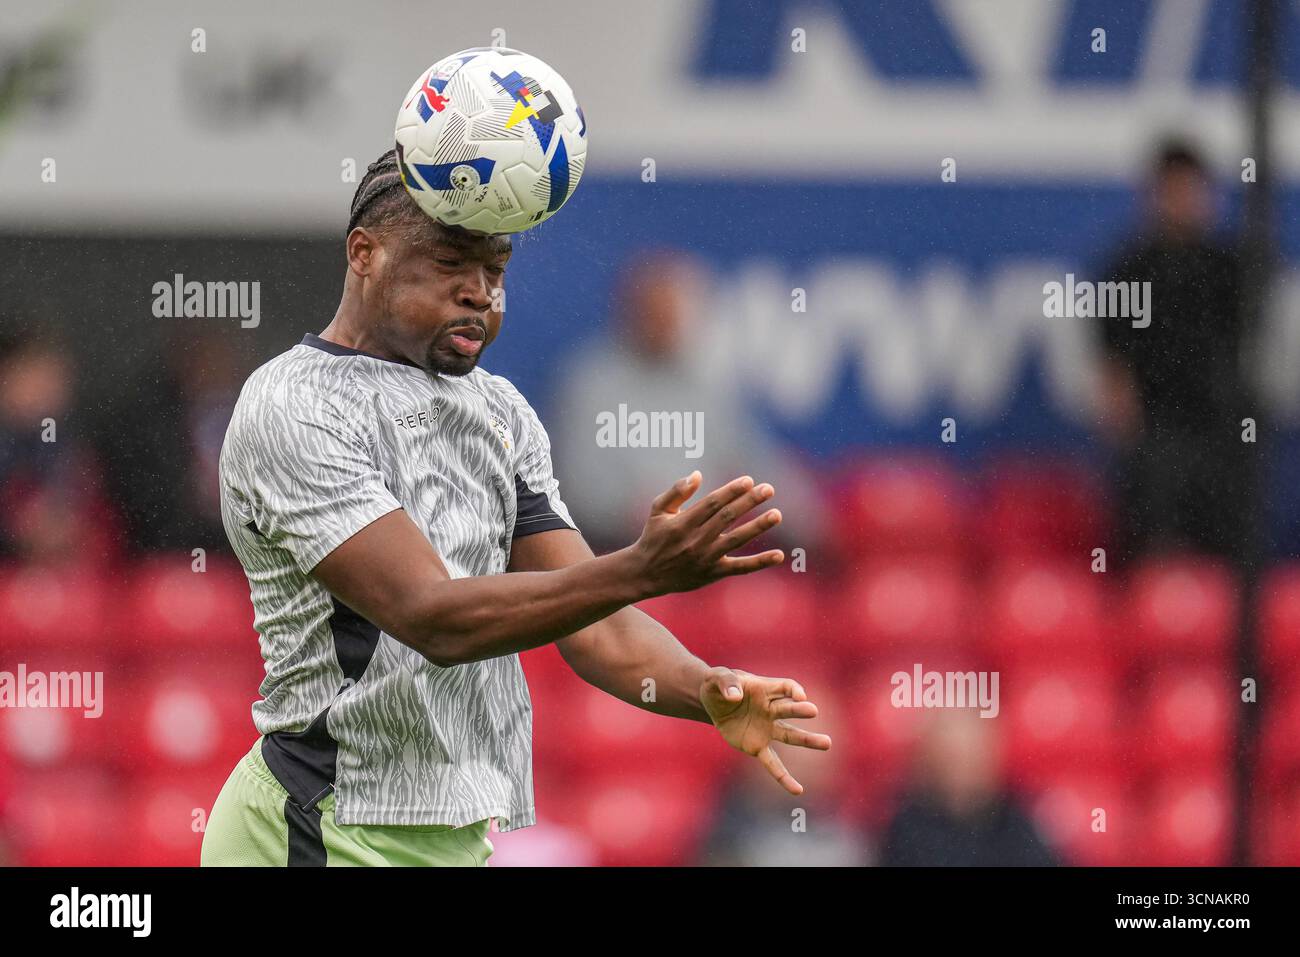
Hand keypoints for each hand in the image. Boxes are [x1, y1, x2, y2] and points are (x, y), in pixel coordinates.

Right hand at [629, 472, 782, 597]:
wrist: (646, 574)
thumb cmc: (654, 536)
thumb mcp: (658, 510)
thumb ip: (676, 491)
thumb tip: (697, 474)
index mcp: (683, 522)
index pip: (712, 504)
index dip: (731, 491)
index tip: (749, 480)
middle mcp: (696, 540)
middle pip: (727, 518)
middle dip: (749, 502)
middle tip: (769, 489)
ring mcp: (706, 557)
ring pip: (736, 539)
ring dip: (758, 527)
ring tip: (777, 515)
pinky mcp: (713, 573)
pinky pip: (740, 568)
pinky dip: (760, 562)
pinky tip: (779, 555)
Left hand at [700, 668, 831, 794]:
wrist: (713, 703)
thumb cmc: (719, 686)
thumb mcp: (716, 678)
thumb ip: (726, 683)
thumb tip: (734, 696)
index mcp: (764, 689)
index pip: (784, 687)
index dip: (793, 690)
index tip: (799, 695)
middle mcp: (771, 709)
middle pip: (789, 709)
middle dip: (800, 710)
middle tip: (813, 711)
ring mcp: (767, 729)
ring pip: (790, 736)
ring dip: (807, 740)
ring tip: (827, 743)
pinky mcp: (758, 747)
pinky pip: (773, 764)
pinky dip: (783, 777)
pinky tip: (798, 790)